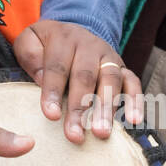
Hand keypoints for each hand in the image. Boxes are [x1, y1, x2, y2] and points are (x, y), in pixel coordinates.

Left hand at [13, 20, 142, 142]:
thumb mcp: (29, 40)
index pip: (58, 67)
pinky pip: (133, 82)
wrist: (70, 31)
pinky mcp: (123, 68)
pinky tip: (134, 120)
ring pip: (111, 80)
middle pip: (85, 76)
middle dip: (80, 107)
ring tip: (100, 133)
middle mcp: (90, 45)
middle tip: (75, 135)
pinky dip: (136, 101)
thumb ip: (30, 55)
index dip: (54, 92)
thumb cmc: (44, 45)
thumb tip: (41, 78)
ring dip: (106, 108)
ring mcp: (109, 56)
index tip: (51, 116)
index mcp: (64, 38)